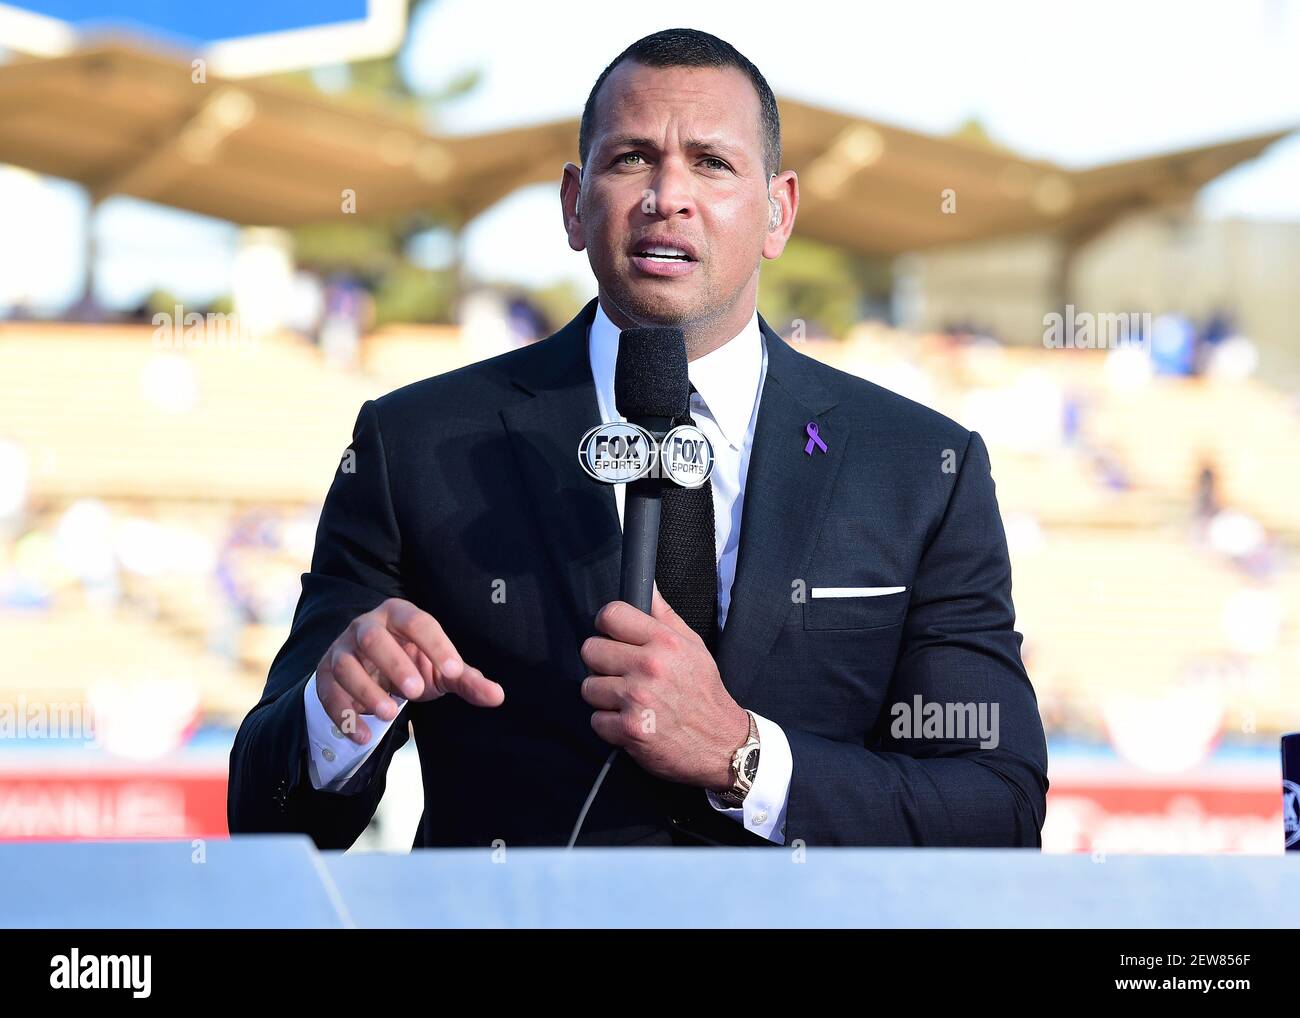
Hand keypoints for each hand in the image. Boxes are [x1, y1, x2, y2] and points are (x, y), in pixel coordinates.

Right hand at [316, 597, 503, 744]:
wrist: (371, 672)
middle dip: (394, 663)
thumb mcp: (441, 671)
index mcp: (400, 615)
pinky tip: (364, 736)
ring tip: (391, 714)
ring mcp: (341, 649)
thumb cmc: (413, 663)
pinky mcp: (324, 675)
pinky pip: (328, 693)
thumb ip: (466, 680)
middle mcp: (366, 626)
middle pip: (373, 637)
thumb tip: (497, 696)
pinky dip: (344, 716)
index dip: (436, 645)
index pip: (418, 622)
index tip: (455, 671)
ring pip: (345, 664)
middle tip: (416, 691)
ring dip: (366, 690)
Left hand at [579, 583, 748, 788]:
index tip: (613, 636)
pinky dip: (609, 725)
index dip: (607, 625)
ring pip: (589, 687)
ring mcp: (637, 699)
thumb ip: (665, 616)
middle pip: (590, 650)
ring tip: (628, 700)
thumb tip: (648, 587)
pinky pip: (595, 720)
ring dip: (604, 696)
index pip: (611, 615)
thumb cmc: (704, 693)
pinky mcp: (629, 730)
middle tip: (620, 672)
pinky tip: (631, 721)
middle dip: (601, 662)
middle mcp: (649, 667)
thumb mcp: (693, 647)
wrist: (721, 744)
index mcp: (665, 642)